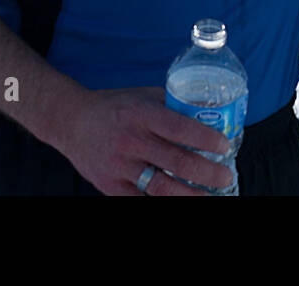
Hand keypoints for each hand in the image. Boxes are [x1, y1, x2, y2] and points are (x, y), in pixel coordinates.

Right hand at [57, 87, 233, 195]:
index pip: (179, 127)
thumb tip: (207, 111)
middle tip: (226, 175)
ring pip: (162, 188)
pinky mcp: (110, 187)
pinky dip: (164, 202)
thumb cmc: (114, 107)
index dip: (205, 138)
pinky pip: (142, 200)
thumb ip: (171, 105)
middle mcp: (131, 140)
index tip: (224, 146)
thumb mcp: (142, 97)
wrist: (71, 122)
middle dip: (208, 173)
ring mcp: (120, 166)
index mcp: (141, 114)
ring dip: (192, 196)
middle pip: (177, 162)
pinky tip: (180, 199)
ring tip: (211, 197)